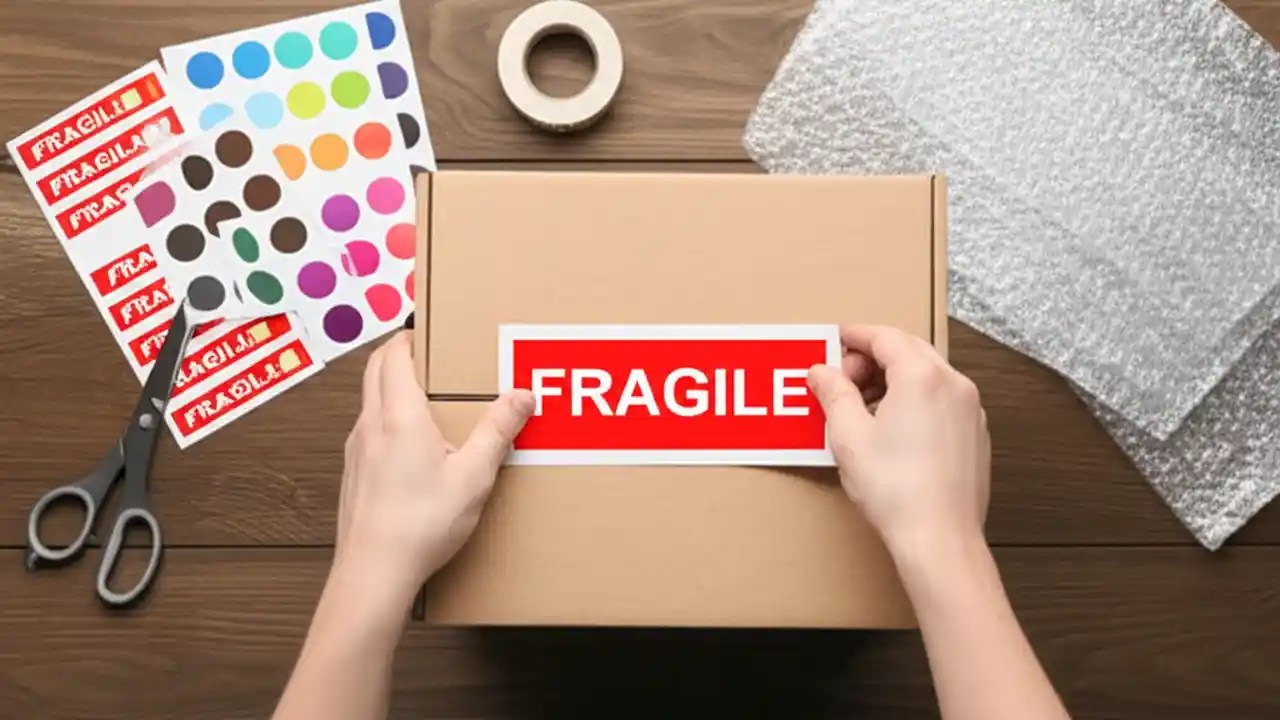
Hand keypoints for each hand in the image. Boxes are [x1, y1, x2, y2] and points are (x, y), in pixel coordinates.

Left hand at [335, 332, 533, 600]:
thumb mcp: (474, 475)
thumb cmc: (421, 525)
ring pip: (370, 400)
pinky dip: (388, 420)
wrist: (374, 573)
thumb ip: (498, 430)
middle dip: (401, 354)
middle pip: (376, 370)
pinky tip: (415, 447)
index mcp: (398, 415)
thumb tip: (521, 395)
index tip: (430, 331)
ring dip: (393, 387)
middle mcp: (369, 425)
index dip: (410, 337)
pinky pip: (369, 431)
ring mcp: (356, 450)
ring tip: (429, 399)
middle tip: (431, 356)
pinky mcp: (354, 474)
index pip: (394, 355)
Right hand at [807, 324, 989, 556]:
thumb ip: (833, 394)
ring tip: (862, 408)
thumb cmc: (898, 492)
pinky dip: (914, 400)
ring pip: (927, 375)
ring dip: (893, 380)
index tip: (837, 341)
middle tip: (842, 379)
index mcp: (922, 377)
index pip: (885, 337)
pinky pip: (941, 400)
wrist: (938, 539)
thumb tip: (822, 373)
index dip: (856, 336)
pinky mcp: (975, 435)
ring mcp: (970, 410)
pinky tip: (891, 429)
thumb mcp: (848, 436)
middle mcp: (954, 385)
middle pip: (909, 351)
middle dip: (872, 358)